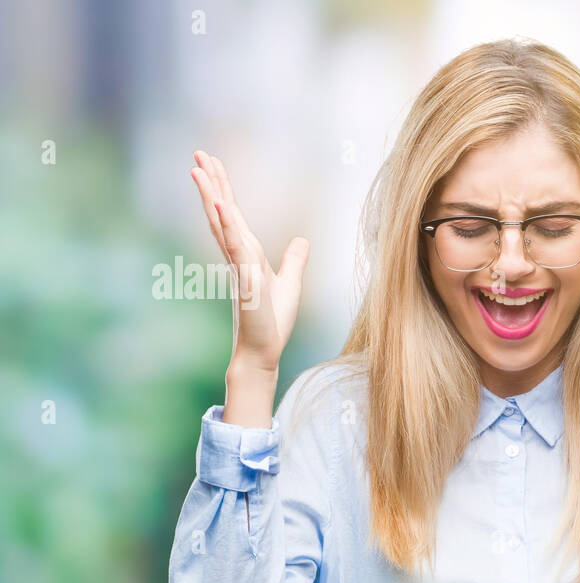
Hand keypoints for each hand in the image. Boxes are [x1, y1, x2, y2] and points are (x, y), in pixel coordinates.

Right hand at [190, 150, 308, 375]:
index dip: (222, 189)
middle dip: (211, 182)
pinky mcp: (245, 278)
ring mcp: (239, 266)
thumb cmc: (272, 321)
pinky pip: (235, 248)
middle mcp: (238, 256)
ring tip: (197, 169)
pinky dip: (228, 226)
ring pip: (222, 224)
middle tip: (197, 153)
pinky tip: (220, 205)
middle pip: (221, 212)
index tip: (211, 164)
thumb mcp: (290, 283)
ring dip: (211, 195)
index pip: (232, 215)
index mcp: (247, 254)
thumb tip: (301, 240)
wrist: (263, 350)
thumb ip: (294, 260)